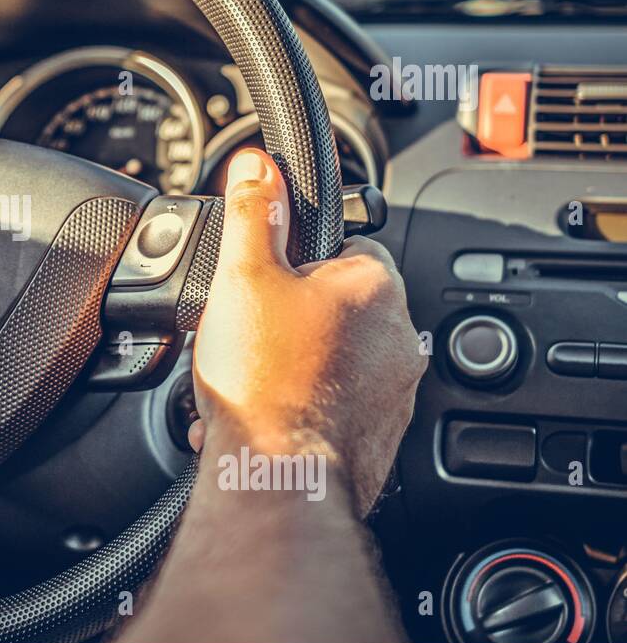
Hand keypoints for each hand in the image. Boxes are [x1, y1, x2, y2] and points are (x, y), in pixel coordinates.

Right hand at [188, 148, 425, 514]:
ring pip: (333, 359)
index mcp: (376, 285)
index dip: (296, 259)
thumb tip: (259, 166)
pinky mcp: (379, 437)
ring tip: (247, 379)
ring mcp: (394, 393)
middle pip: (335, 306)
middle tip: (247, 334)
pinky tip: (261, 414)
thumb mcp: (243, 276)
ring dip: (292, 365)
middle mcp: (400, 337)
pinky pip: (335, 406)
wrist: (276, 477)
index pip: (345, 246)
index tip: (266, 278)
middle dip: (288, 318)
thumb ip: (252, 214)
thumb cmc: (265, 380)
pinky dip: (300, 408)